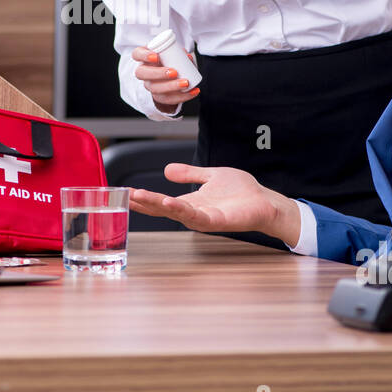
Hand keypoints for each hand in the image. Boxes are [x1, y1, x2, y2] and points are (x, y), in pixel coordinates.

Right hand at [128, 164, 301, 247]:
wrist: (264, 201)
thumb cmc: (242, 191)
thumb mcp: (210, 176)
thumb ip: (190, 173)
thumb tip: (167, 169)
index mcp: (190, 202)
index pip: (161, 201)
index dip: (144, 198)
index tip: (127, 191)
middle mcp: (193, 213)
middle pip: (162, 209)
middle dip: (144, 203)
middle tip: (127, 195)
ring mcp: (204, 219)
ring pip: (175, 213)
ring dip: (157, 205)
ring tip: (141, 197)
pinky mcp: (217, 222)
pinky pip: (194, 216)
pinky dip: (180, 210)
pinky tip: (167, 202)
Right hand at [130, 45, 199, 112]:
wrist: (168, 77)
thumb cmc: (168, 60)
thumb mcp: (172, 54)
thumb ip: (180, 53)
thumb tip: (188, 57)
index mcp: (144, 57)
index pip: (137, 54)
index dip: (144, 56)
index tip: (156, 56)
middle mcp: (143, 72)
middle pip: (142, 74)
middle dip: (159, 74)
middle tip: (174, 72)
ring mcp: (149, 85)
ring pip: (154, 89)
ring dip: (171, 87)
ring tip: (186, 83)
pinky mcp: (157, 96)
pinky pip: (167, 99)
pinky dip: (182, 96)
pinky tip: (193, 91)